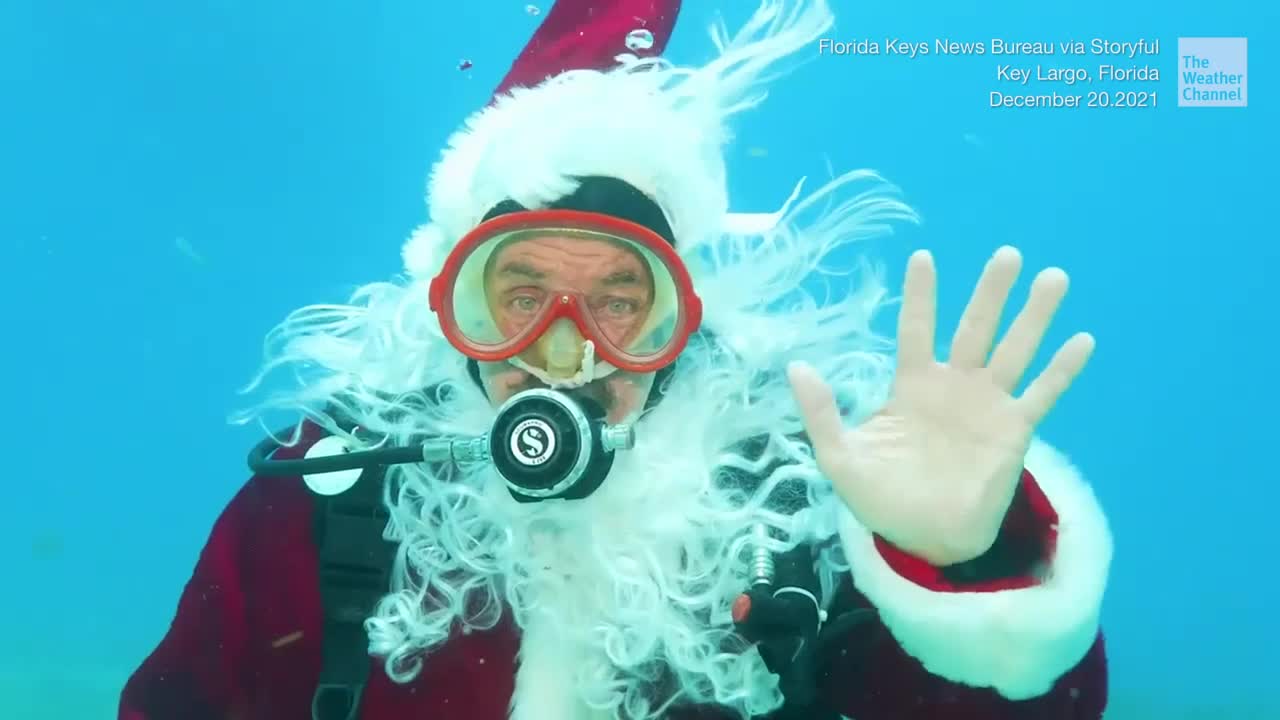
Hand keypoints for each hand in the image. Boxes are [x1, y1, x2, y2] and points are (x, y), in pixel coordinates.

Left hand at [789, 247, 1094, 565]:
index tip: (923, 257)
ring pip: (1014, 350)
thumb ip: (820, 412)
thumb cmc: (882, 498)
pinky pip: (1041, 394)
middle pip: (975, 328)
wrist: (924, 539)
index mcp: (912, 386)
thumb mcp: (840, 456)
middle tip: (1008, 254)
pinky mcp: (1014, 431)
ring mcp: (987, 405)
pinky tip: (1082, 340)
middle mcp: (954, 386)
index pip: (917, 331)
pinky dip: (1062, 369)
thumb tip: (796, 366)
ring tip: (1054, 277)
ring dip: (1034, 316)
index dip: (921, 297)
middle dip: (990, 292)